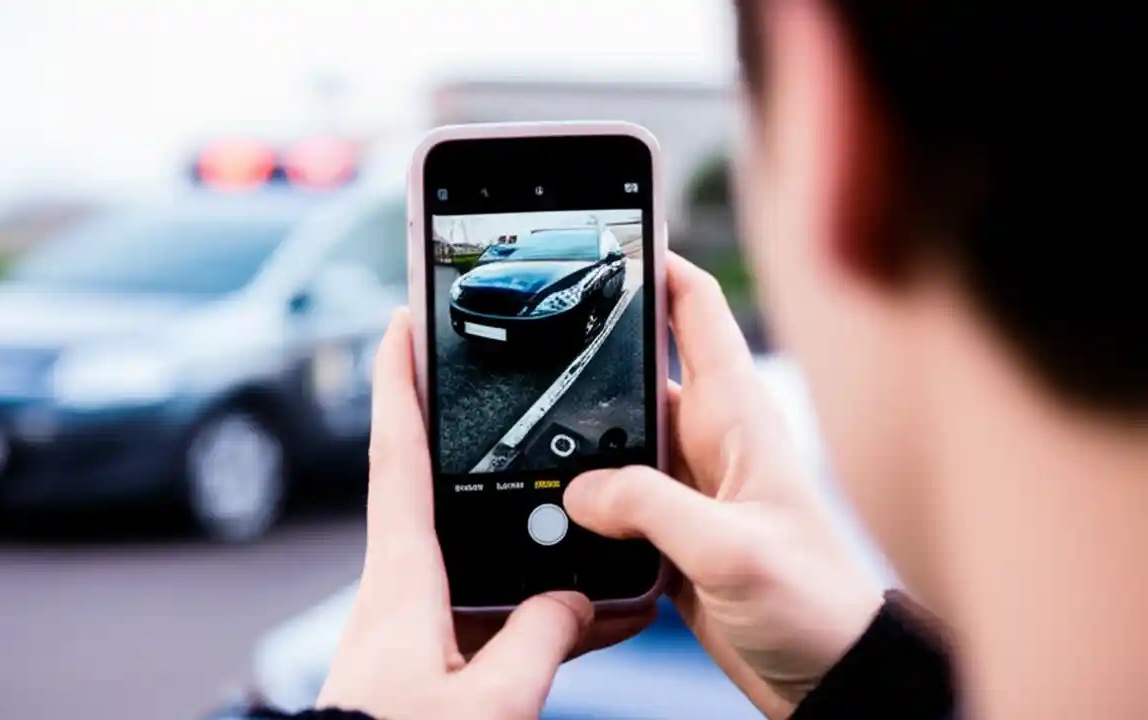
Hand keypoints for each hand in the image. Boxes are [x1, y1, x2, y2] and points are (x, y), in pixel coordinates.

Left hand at [317, 310, 650, 719]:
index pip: (396, 453)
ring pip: (475, 551)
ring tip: (578, 520)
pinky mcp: (428, 652)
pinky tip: (578, 615)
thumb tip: (570, 603)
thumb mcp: (487, 702)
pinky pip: (487, 606)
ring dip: (518, 530)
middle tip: (496, 388)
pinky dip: (530, 603)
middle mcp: (401, 585)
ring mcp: (414, 619)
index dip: (399, 381)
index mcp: (401, 576)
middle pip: (435, 484)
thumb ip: (539, 640)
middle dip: (463, 432)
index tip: (401, 322)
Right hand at [564, 255, 882, 718]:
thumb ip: (651, 509)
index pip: (696, 311)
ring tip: (526, 445)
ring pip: (612, 441)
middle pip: (635, 372)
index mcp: (736, 418)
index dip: (654, 263)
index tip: (603, 236)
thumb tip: (580, 492)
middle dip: (585, 359)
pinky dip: (580, 507)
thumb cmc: (817, 608)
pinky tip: (551, 517)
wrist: (830, 681)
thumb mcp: (733, 550)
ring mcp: (685, 488)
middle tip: (526, 350)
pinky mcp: (669, 535)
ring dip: (575, 447)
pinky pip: (610, 502)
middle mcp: (708, 441)